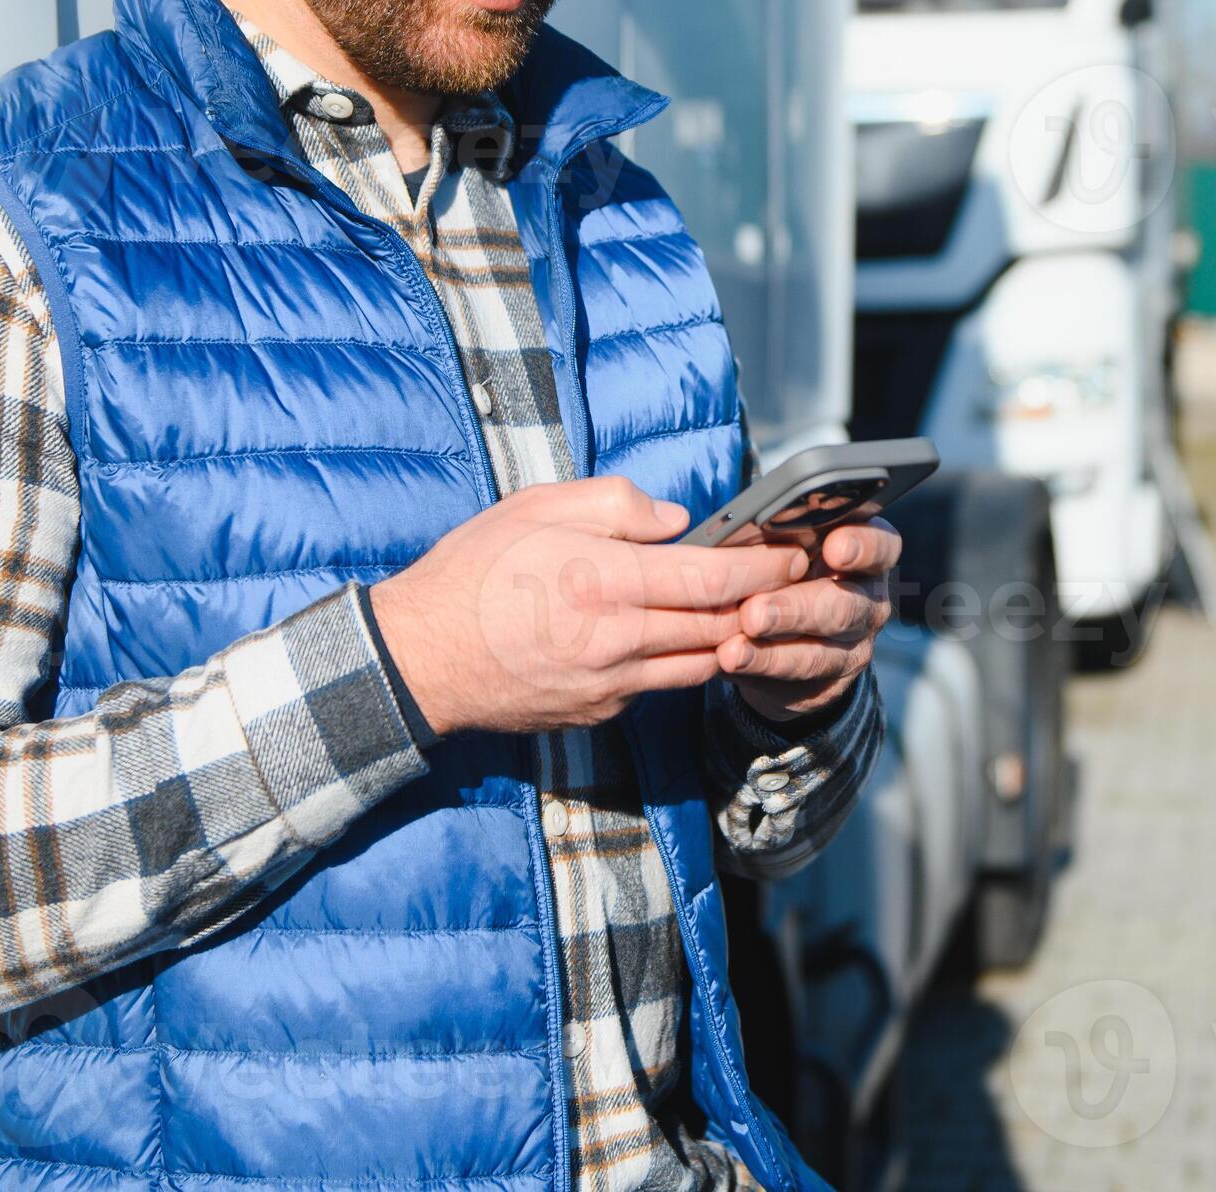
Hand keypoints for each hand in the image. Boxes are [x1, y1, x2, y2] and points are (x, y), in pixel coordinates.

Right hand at [369, 477, 811, 736]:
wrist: (420, 659)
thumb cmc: (474, 570)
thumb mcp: (537, 507)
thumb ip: (617, 504)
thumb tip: (677, 520)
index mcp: (606, 581)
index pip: (713, 579)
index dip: (764, 566)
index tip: (794, 552)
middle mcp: (618, 640)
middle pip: (719, 625)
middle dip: (764, 601)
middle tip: (793, 579)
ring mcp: (611, 685)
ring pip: (700, 663)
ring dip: (732, 637)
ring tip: (754, 609)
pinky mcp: (599, 711)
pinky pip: (660, 685)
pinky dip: (684, 661)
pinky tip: (687, 636)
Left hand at [719, 515, 897, 724]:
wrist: (785, 632)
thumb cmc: (783, 571)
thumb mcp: (782, 548)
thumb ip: (772, 542)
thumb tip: (735, 540)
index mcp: (864, 553)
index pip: (881, 546)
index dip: (862, 546)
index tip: (834, 548)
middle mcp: (868, 599)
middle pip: (845, 605)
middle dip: (796, 609)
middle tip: (754, 612)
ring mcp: (854, 643)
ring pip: (822, 648)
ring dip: (773, 646)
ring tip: (735, 644)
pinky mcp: (831, 679)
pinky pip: (798, 673)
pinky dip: (761, 663)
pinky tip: (732, 656)